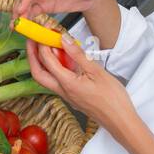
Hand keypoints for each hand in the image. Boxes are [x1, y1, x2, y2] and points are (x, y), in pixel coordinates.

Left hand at [27, 36, 153, 153]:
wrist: (121, 121)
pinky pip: (58, 81)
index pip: (47, 61)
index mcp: (67, 84)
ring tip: (46, 46)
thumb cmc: (113, 100)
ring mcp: (67, 95)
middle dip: (32, 56)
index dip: (42, 45)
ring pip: (47, 78)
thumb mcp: (97, 72)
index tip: (42, 32)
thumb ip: (78, 55)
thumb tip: (64, 40)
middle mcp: (63, 91)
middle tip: (32, 40)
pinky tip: (63, 60)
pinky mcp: (73, 96)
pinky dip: (55, 68)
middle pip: (38, 73)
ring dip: (43, 62)